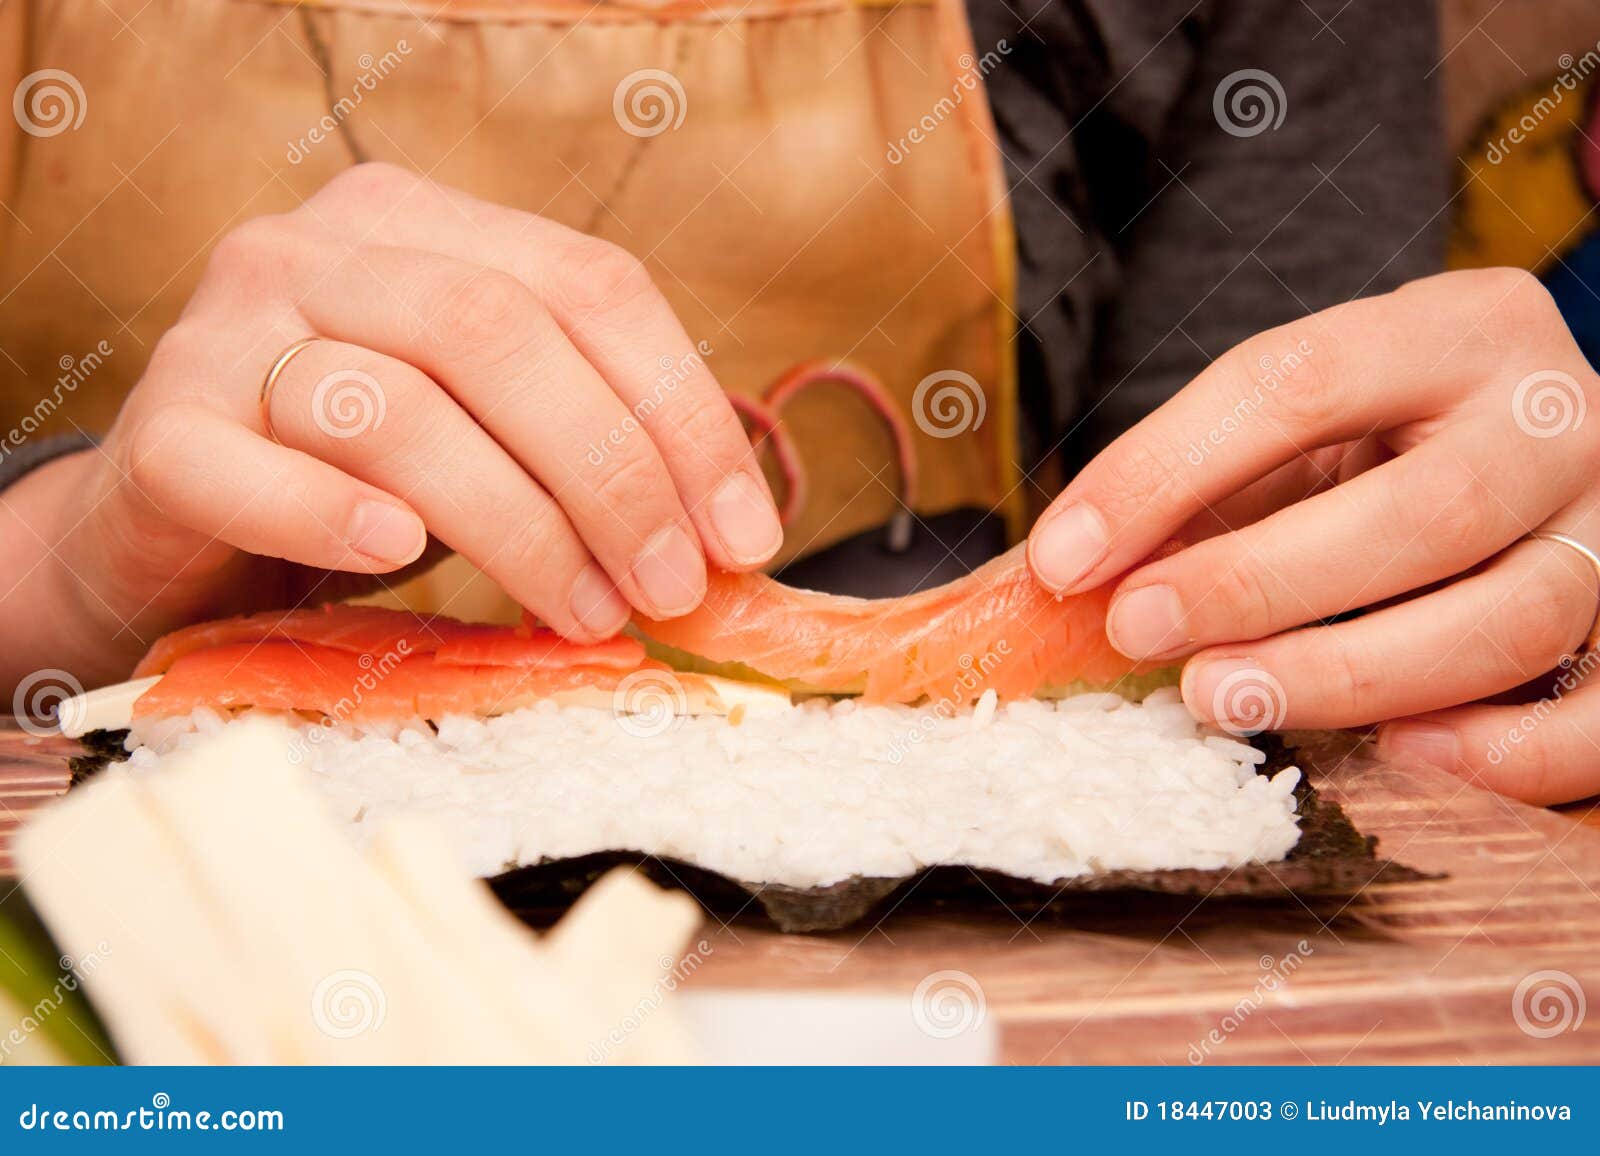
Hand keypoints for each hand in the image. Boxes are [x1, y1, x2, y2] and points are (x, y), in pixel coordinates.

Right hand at [34, 164, 779, 680]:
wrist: (177, 537)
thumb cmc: (359, 484)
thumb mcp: (490, 439)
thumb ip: (585, 447)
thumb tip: (728, 536)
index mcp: (423, 225)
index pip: (590, 284)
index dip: (683, 410)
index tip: (744, 534)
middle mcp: (319, 250)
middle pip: (499, 331)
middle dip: (613, 473)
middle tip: (672, 586)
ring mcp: (225, 331)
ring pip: (396, 405)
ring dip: (517, 523)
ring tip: (588, 611)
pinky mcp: (159, 434)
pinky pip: (253, 468)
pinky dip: (336, 516)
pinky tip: (402, 558)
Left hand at [1027, 268, 1599, 804]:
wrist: (1516, 442)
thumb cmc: (1376, 443)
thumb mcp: (1290, 430)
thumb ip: (1193, 485)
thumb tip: (1054, 578)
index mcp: (1456, 330)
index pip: (1300, 383)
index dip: (1167, 472)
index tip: (1066, 557)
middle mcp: (1556, 418)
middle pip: (1427, 510)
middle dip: (1260, 583)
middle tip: (1140, 632)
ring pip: (1513, 617)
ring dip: (1351, 675)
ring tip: (1220, 700)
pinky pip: (1599, 714)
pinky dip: (1505, 753)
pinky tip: (1399, 755)